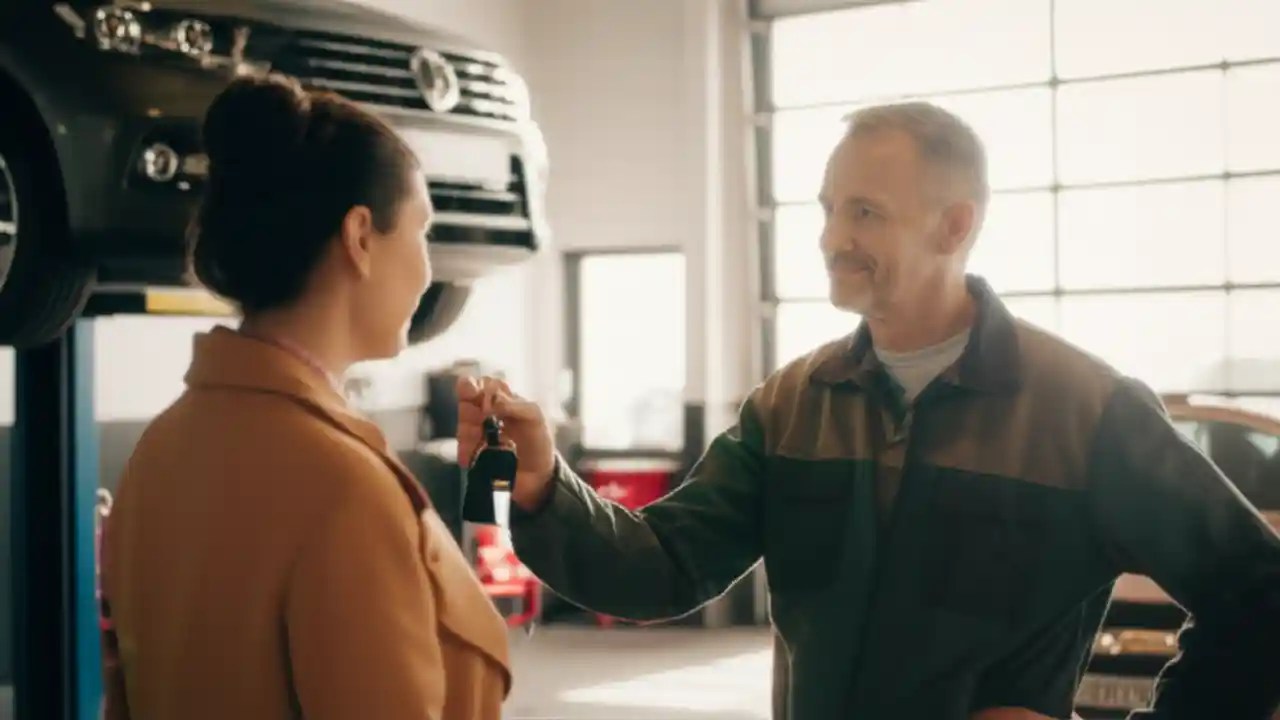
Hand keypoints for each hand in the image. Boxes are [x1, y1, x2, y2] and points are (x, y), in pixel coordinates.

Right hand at [455, 375, 556, 511]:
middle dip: (468, 404)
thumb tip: (491, 400)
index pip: (484, 385)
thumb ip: (515, 405)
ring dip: (470, 431)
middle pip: (467, 401)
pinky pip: (463, 449)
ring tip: (484, 441)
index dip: (478, 385)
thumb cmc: (538, 442)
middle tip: (482, 414)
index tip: (479, 393)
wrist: (538, 478)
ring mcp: (477, 434)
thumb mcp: (535, 417)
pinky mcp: (473, 455)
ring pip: (464, 425)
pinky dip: (468, 452)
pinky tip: (475, 457)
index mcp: (503, 400)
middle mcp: (486, 414)